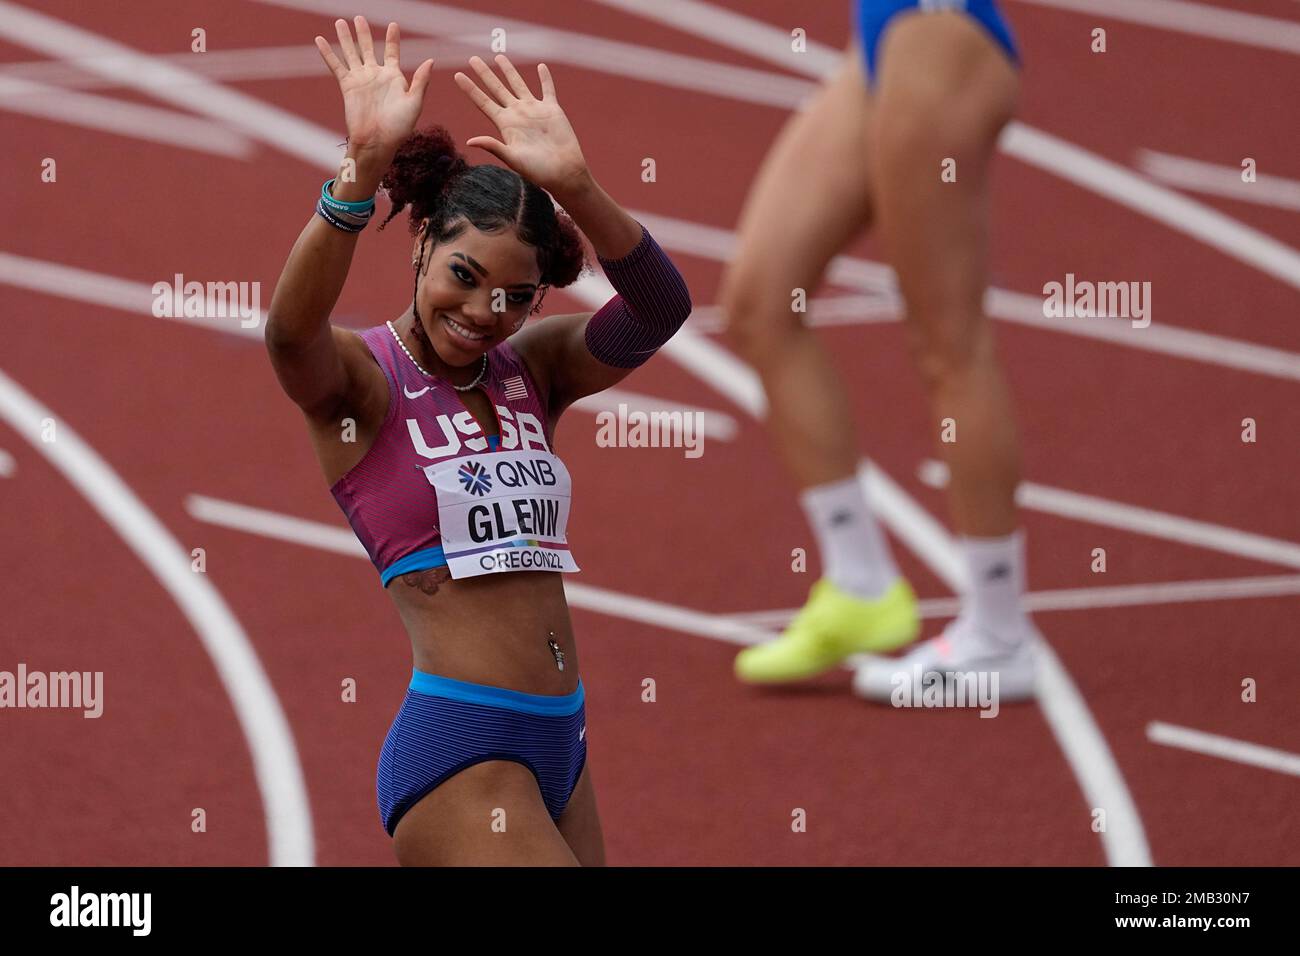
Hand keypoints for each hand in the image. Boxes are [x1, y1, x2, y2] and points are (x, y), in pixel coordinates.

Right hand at [315, 17, 432, 156]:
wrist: (378, 142)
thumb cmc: (399, 127)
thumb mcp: (414, 102)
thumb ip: (421, 81)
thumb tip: (430, 60)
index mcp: (393, 77)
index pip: (392, 52)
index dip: (392, 39)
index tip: (393, 25)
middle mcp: (375, 75)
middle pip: (368, 48)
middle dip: (364, 33)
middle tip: (359, 18)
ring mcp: (360, 79)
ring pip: (351, 52)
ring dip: (345, 38)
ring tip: (340, 22)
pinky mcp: (347, 86)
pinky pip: (336, 65)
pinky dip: (327, 53)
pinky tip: (319, 40)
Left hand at [454, 55, 587, 193]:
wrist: (563, 172)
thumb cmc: (537, 170)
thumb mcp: (512, 159)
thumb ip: (493, 146)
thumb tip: (469, 142)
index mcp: (505, 124)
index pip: (483, 102)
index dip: (470, 89)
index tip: (457, 76)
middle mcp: (517, 114)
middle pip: (496, 88)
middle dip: (484, 73)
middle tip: (472, 58)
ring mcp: (534, 110)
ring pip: (518, 84)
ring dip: (509, 70)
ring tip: (499, 57)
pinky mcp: (552, 110)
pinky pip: (547, 89)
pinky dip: (545, 78)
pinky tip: (541, 66)